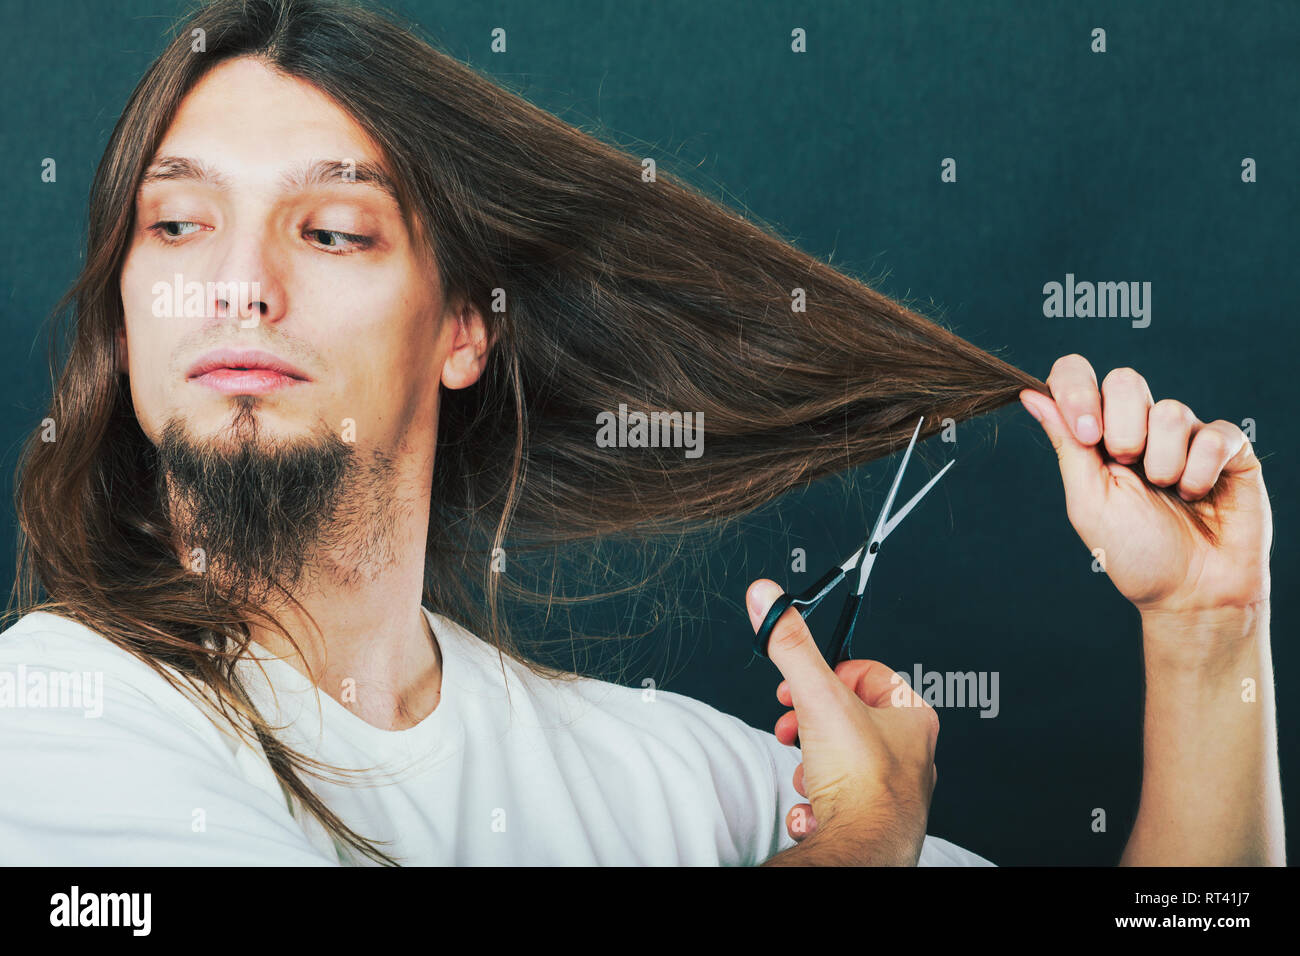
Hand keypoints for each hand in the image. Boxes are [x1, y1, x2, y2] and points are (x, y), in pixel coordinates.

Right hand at [747, 579, 936, 862]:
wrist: (862, 850)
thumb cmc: (861, 780)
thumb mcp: (818, 695)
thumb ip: (791, 645)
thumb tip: (769, 599)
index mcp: (911, 716)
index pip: (867, 675)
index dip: (826, 676)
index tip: (798, 685)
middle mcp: (910, 754)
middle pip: (849, 719)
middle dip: (812, 723)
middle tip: (793, 726)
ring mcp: (892, 791)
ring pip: (841, 760)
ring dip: (813, 763)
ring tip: (808, 772)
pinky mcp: (873, 822)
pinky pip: (838, 800)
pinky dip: (817, 801)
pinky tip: (812, 805)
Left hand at [1019, 356, 1270, 614]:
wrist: (1191, 594)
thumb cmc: (1135, 553)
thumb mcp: (1089, 501)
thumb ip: (1066, 445)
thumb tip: (1031, 393)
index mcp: (1097, 436)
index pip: (1077, 376)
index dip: (1077, 390)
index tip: (1086, 435)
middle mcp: (1141, 427)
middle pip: (1125, 380)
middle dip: (1123, 430)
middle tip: (1129, 469)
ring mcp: (1186, 435)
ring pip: (1171, 411)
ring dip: (1163, 464)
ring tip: (1169, 494)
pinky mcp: (1230, 449)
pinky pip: (1215, 434)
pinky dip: (1201, 471)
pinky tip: (1199, 494)